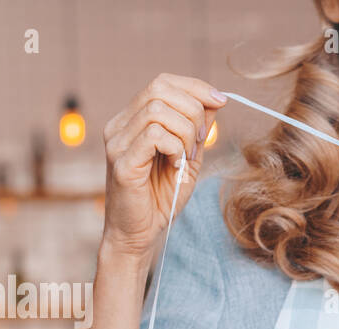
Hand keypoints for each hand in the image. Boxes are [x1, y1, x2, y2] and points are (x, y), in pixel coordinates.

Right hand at [101, 73, 226, 259]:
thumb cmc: (160, 199)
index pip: (161, 82)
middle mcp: (119, 126)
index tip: (221, 101)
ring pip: (158, 110)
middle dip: (194, 111)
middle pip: (159, 88)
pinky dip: (175, 147)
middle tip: (201, 141)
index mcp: (132, 120)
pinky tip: (177, 166)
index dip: (195, 87)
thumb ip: (198, 130)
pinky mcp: (121, 163)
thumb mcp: (188, 158)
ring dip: (186, 132)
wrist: (139, 235)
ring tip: (188, 157)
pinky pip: (153, 136)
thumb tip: (215, 100)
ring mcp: (117, 143)